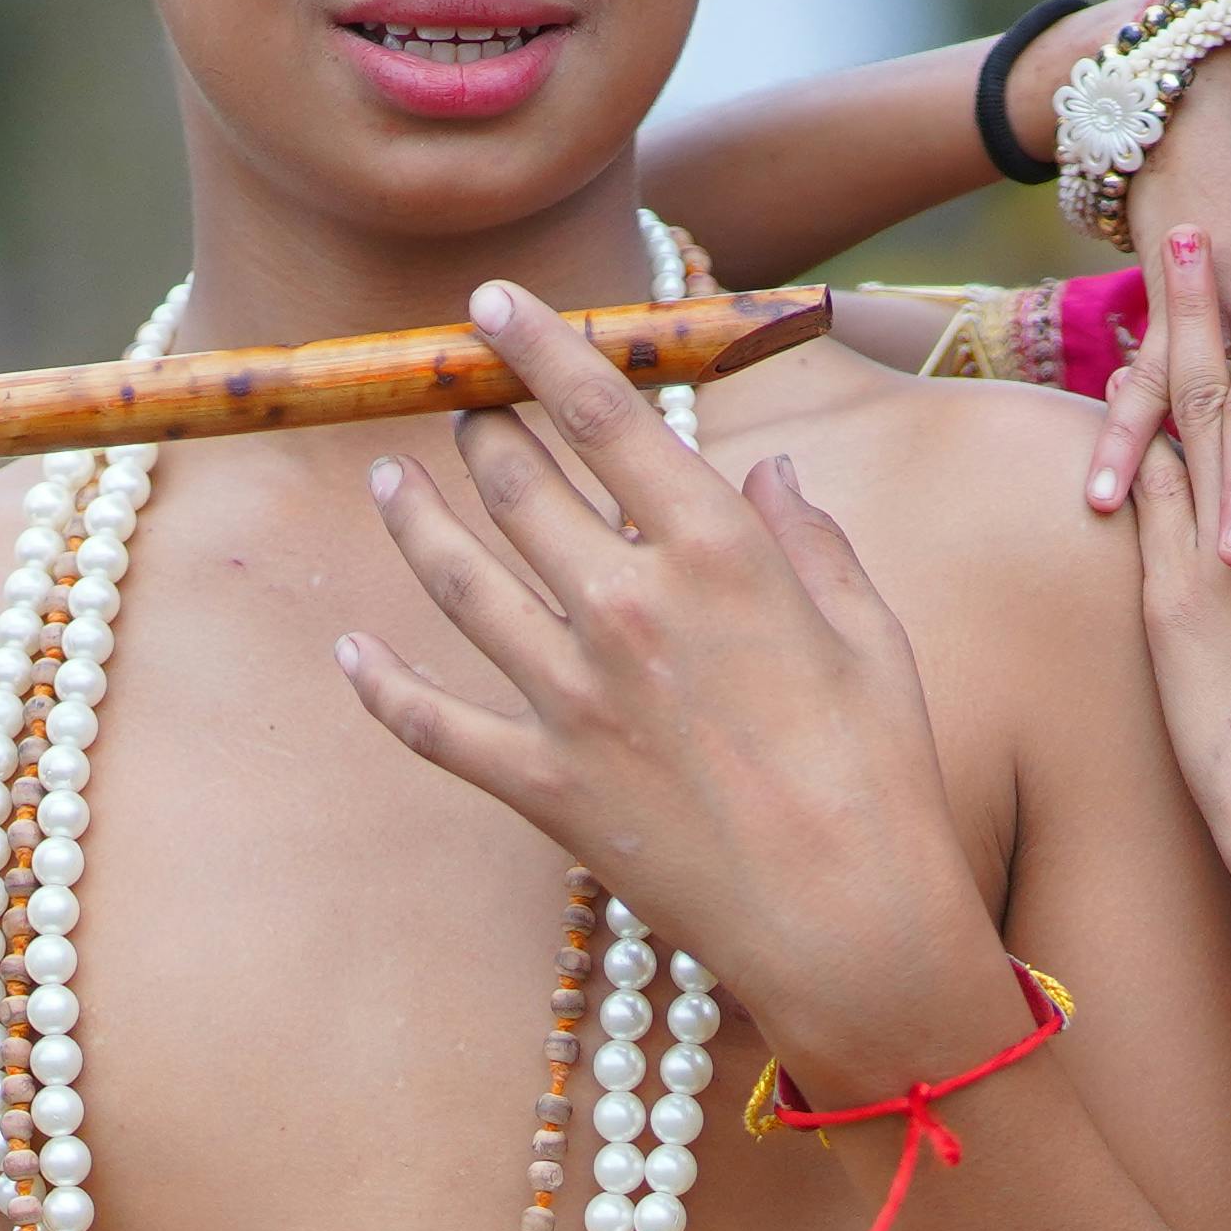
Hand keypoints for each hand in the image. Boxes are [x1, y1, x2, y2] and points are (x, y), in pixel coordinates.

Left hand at [334, 285, 1015, 1082]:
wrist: (852, 927)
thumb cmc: (882, 775)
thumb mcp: (869, 634)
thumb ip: (808, 541)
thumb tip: (768, 473)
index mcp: (716, 554)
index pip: (604, 412)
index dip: (539, 344)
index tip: (491, 303)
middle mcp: (626, 608)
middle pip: (518, 485)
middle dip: (481, 430)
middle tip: (465, 407)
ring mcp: (572, 698)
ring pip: (456, 581)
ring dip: (413, 521)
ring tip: (389, 482)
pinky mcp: (542, 784)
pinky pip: (430, 724)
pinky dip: (378, 684)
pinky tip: (348, 648)